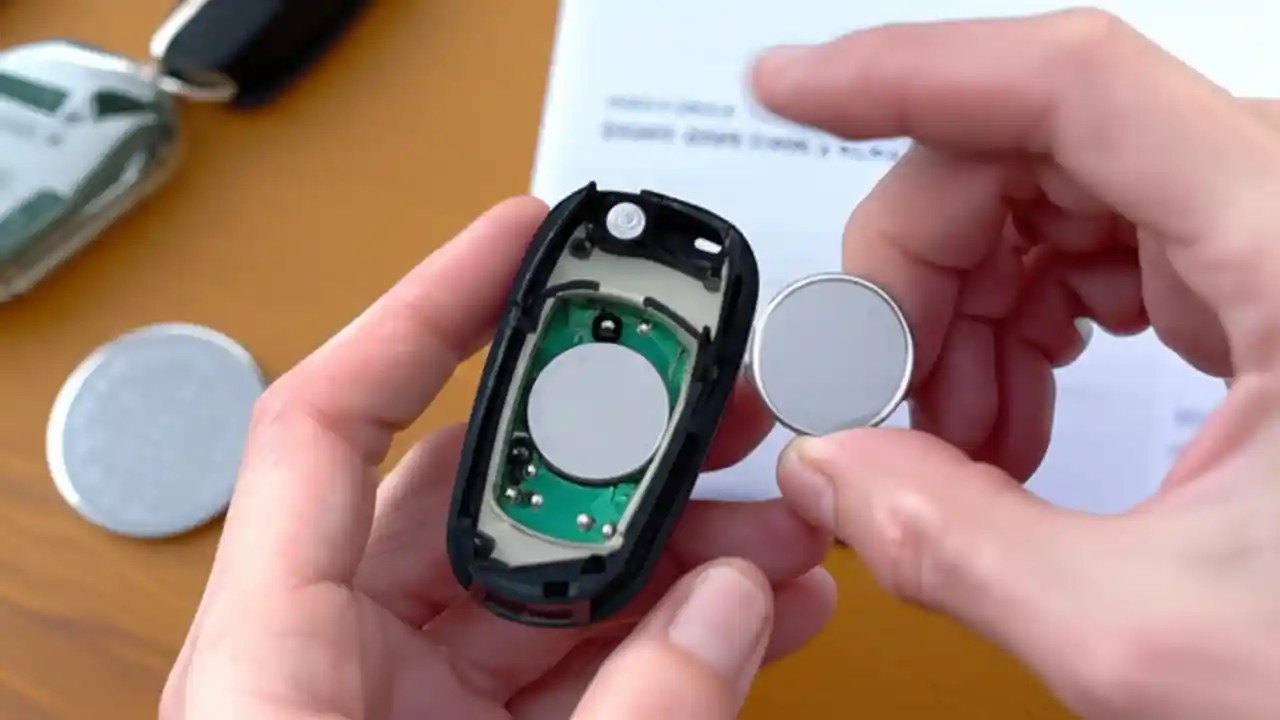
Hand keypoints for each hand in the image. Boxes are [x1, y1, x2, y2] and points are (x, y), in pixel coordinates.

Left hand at [159, 198, 835, 718]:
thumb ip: (628, 711)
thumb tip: (730, 599)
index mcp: (273, 656)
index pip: (327, 422)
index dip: (426, 308)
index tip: (518, 235)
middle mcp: (332, 660)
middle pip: (477, 491)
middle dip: (613, 441)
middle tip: (707, 400)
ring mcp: (401, 706)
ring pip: (546, 580)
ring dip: (666, 546)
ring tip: (775, 518)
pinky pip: (571, 662)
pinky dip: (661, 634)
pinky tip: (750, 608)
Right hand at [753, 9, 1279, 719]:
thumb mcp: (1162, 636)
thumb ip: (961, 549)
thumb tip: (835, 475)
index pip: (1071, 86)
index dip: (904, 74)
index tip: (792, 87)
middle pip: (1036, 148)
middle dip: (920, 260)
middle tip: (878, 385)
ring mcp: (1275, 248)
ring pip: (1052, 199)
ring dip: (964, 304)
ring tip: (954, 434)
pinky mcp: (1258, 292)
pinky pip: (1093, 256)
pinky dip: (1017, 326)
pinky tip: (1008, 422)